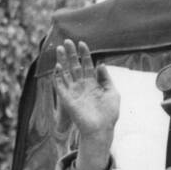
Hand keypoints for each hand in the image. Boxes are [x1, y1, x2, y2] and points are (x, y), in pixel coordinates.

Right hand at [53, 40, 119, 169]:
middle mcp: (82, 85)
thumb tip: (101, 64)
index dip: (85, 54)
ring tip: (60, 48)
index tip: (83, 43)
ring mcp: (73, 91)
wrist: (101, 128)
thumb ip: (106, 79)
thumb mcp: (112, 93)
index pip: (87, 65)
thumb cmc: (109, 113)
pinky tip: (58, 65)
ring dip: (62, 60)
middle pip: (75, 66)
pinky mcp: (67, 98)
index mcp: (93, 84)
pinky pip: (60, 84)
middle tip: (68, 41)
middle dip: (71, 54)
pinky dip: (58, 75)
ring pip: (66, 72)